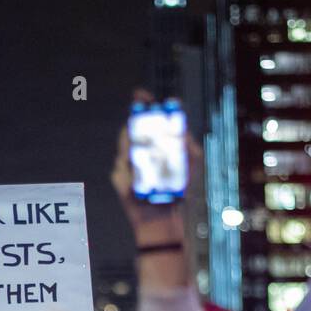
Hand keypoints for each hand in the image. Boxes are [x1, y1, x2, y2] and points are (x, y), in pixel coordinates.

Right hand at [110, 89, 202, 245]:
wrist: (162, 214)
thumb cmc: (177, 187)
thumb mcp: (191, 162)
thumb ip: (188, 144)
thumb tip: (181, 131)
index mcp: (156, 139)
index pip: (147, 115)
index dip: (142, 103)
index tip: (141, 96)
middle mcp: (140, 146)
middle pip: (131, 126)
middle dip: (135, 124)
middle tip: (144, 128)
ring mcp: (127, 160)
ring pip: (123, 144)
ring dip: (134, 149)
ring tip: (146, 161)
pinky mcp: (119, 174)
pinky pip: (120, 166)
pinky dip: (130, 171)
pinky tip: (139, 181)